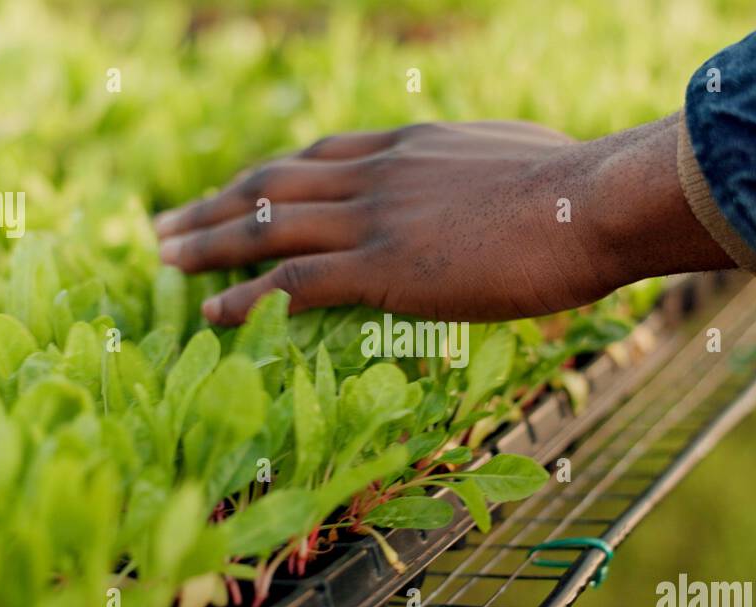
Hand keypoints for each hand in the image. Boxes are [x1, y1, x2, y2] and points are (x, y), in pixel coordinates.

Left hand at [155, 113, 731, 324]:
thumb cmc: (576, 185)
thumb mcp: (514, 157)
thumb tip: (489, 184)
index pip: (316, 155)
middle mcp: (375, 171)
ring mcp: (374, 217)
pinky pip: (293, 280)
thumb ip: (478, 169)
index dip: (268, 177)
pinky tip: (210, 311)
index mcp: (406, 145)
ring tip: (163, 257)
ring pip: (267, 225)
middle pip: (271, 183)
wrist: (592, 202)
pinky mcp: (383, 267)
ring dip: (208, 243)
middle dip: (213, 204)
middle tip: (167, 222)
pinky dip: (245, 296)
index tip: (238, 190)